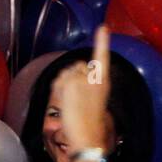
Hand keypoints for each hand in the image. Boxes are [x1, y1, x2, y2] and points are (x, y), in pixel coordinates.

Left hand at [56, 24, 112, 154]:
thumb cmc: (91, 121)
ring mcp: (80, 79)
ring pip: (66, 72)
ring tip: (72, 101)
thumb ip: (86, 83)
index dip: (102, 42)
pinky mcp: (68, 83)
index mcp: (104, 81)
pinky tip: (65, 100)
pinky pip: (58, 79)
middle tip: (76, 96)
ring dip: (64, 82)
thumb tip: (72, 73)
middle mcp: (93, 77)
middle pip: (77, 65)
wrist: (87, 134)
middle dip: (73, 75)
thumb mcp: (95, 98)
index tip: (103, 28)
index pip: (102, 57)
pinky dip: (58, 87)